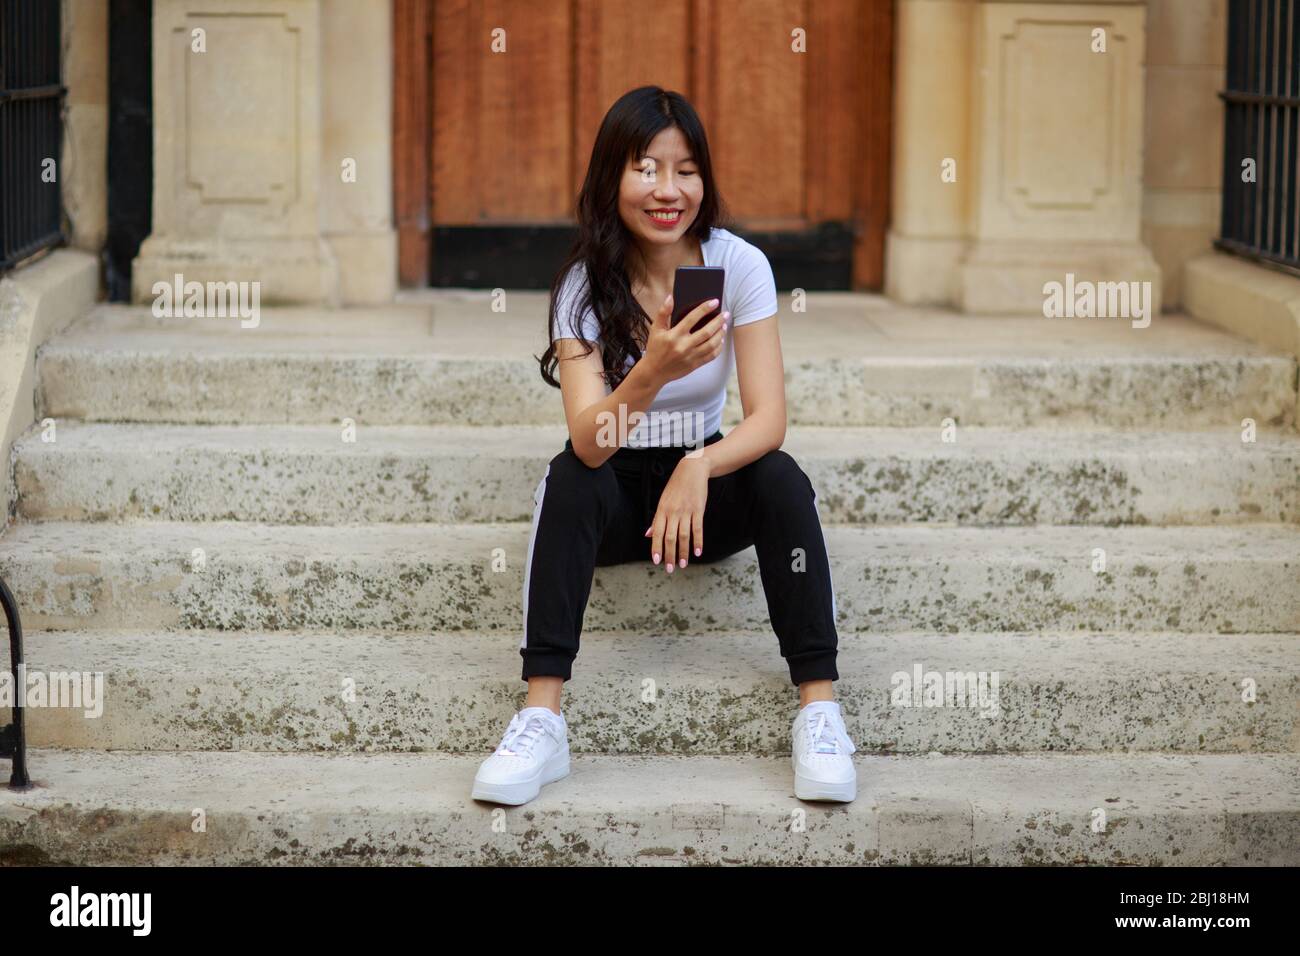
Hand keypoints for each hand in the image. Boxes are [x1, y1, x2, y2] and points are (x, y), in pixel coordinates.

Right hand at [642, 293, 728, 385]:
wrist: (654, 371)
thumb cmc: (655, 348)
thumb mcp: (655, 329)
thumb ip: (663, 313)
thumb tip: (670, 297)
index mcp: (674, 335)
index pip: (692, 318)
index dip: (705, 308)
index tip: (714, 302)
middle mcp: (684, 345)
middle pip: (706, 331)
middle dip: (718, 321)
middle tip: (726, 314)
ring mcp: (690, 356)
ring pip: (711, 344)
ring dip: (720, 334)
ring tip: (724, 326)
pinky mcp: (695, 365)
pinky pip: (711, 356)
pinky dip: (718, 348)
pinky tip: (720, 341)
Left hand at [644, 456, 710, 572]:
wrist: (692, 470)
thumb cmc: (676, 487)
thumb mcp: (663, 501)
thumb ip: (656, 519)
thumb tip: (648, 534)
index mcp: (661, 510)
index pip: (657, 533)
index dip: (656, 548)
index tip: (656, 561)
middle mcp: (672, 512)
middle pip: (669, 537)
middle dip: (669, 555)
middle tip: (670, 569)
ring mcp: (686, 511)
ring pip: (683, 535)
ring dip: (683, 552)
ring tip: (683, 564)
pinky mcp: (698, 509)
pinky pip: (697, 528)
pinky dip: (698, 541)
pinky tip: (698, 552)